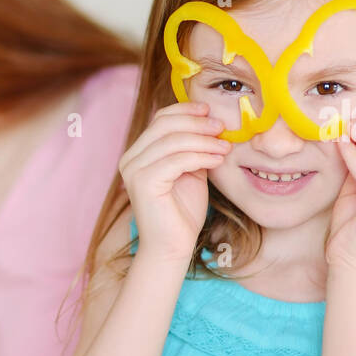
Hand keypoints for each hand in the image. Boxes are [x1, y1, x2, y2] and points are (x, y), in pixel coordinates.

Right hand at [119, 101, 229, 263]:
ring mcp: (134, 170)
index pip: (160, 119)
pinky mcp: (143, 182)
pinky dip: (200, 156)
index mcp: (139, 153)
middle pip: (165, 125)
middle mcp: (130, 159)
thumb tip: (211, 122)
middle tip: (222, 127)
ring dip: (204, 140)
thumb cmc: (182, 211)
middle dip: (197, 123)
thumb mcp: (190, 170)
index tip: (210, 110)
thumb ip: (193, 148)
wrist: (173, 246)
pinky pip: (176, 159)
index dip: (185, 110)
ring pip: (172, 141)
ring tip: (225, 146)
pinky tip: (217, 159)